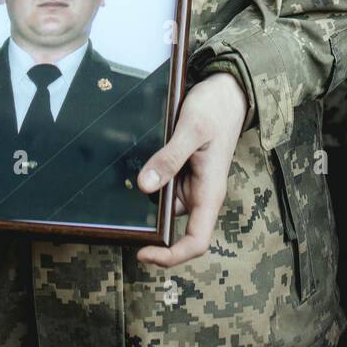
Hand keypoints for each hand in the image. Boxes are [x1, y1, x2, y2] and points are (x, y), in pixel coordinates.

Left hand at [135, 72, 247, 268]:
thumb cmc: (216, 108)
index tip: (143, 253)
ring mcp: (191, 183)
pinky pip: (162, 185)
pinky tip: (134, 168)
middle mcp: (201, 193)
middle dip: (149, 226)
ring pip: (164, 205)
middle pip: (175, 227)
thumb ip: (170, 158)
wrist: (226, 90)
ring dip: (146, 200)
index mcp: (210, 192)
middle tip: (119, 217)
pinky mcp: (183, 171)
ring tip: (124, 182)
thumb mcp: (191, 130)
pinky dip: (149, 182)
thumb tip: (146, 187)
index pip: (196, 241)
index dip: (171, 256)